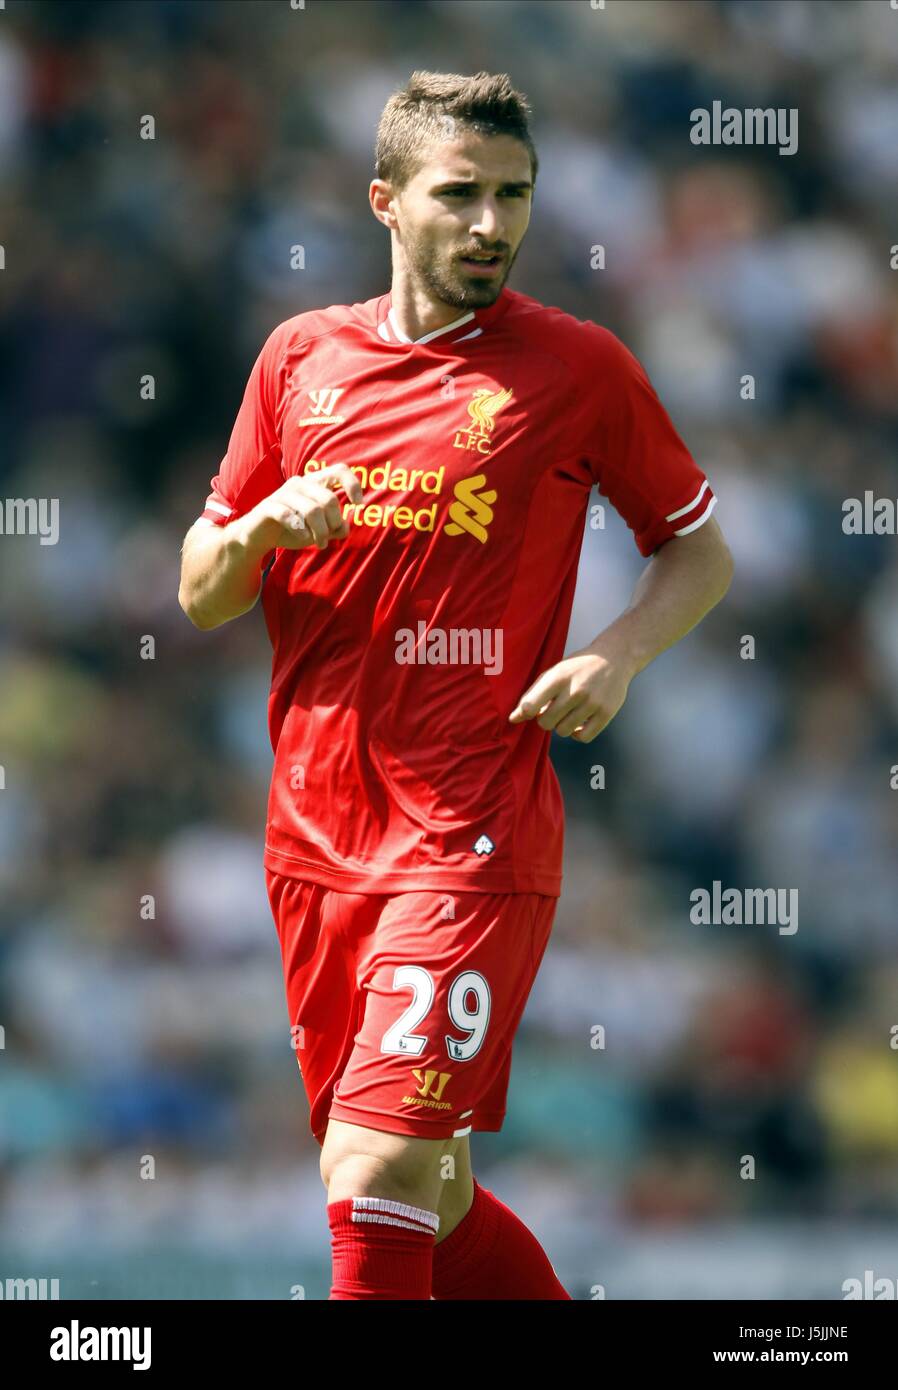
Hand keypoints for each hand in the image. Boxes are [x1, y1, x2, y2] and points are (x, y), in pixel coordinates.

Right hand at [244, 465, 364, 552]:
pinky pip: (289, 516)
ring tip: (320, 544)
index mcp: (314, 483)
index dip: (353, 484)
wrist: (257, 536)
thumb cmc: (292, 529)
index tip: (358, 504)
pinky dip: (301, 530)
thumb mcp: (318, 530)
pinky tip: (303, 538)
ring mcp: (283, 493)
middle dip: (334, 523)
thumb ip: (334, 528)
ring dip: (320, 531)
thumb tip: (345, 527)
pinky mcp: (269, 506)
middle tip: (329, 538)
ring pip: (313, 510)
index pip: (339, 470)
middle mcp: (300, 483)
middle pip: (329, 499)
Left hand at [507, 646, 633, 741]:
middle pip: (546, 723)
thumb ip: (532, 695)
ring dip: (562, 726)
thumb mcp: (554, 673)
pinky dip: (578, 734)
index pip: (531, 705)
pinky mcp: (606, 713)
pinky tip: (579, 723)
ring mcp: (592, 702)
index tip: (531, 710)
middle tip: (554, 709)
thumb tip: (513, 719)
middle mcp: (575, 690)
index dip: (527, 712)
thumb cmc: (577, 667)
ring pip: (564, 731)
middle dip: (546, 719)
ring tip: (568, 713)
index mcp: (558, 677)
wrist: (614, 658)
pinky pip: (583, 738)